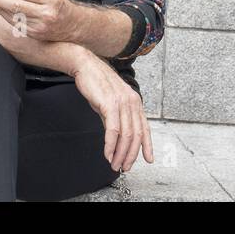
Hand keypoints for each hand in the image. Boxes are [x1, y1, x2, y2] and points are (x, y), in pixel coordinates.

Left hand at [0, 0, 81, 42]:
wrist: (74, 26)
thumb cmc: (61, 7)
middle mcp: (46, 13)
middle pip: (17, 5)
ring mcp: (40, 26)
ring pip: (14, 15)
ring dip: (0, 8)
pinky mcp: (36, 34)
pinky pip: (17, 24)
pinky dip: (6, 16)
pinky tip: (1, 11)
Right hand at [70, 52, 153, 172]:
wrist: (86, 66)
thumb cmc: (97, 83)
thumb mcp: (111, 102)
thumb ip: (116, 119)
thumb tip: (117, 138)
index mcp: (135, 102)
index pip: (144, 128)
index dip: (147, 145)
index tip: (148, 159)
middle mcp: (132, 102)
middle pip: (136, 135)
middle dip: (131, 155)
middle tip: (124, 166)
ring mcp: (122, 103)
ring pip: (125, 135)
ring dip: (120, 153)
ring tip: (114, 164)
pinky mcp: (110, 104)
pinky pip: (113, 130)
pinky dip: (111, 145)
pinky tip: (107, 153)